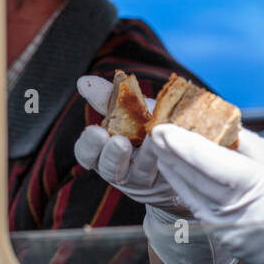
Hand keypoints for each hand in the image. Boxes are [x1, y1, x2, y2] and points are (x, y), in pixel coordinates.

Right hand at [72, 74, 187, 215]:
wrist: (179, 153)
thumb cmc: (148, 130)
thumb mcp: (128, 113)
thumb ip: (107, 99)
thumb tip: (83, 81)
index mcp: (105, 153)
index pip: (86, 154)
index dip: (88, 145)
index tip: (95, 130)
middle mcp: (121, 171)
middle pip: (109, 169)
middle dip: (112, 155)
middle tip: (119, 141)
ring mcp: (145, 180)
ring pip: (138, 176)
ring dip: (144, 157)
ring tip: (150, 140)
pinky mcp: (168, 182)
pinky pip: (167, 173)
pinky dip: (168, 157)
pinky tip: (171, 144)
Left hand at [148, 124, 263, 263]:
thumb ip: (252, 146)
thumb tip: (224, 126)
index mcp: (253, 186)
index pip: (209, 163)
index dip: (183, 145)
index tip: (163, 129)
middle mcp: (232, 209)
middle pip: (192, 176)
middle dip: (170, 151)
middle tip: (153, 129)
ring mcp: (223, 226)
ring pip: (188, 191)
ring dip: (171, 167)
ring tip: (160, 146)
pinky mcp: (219, 236)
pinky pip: (196, 205)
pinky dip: (184, 185)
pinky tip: (176, 171)